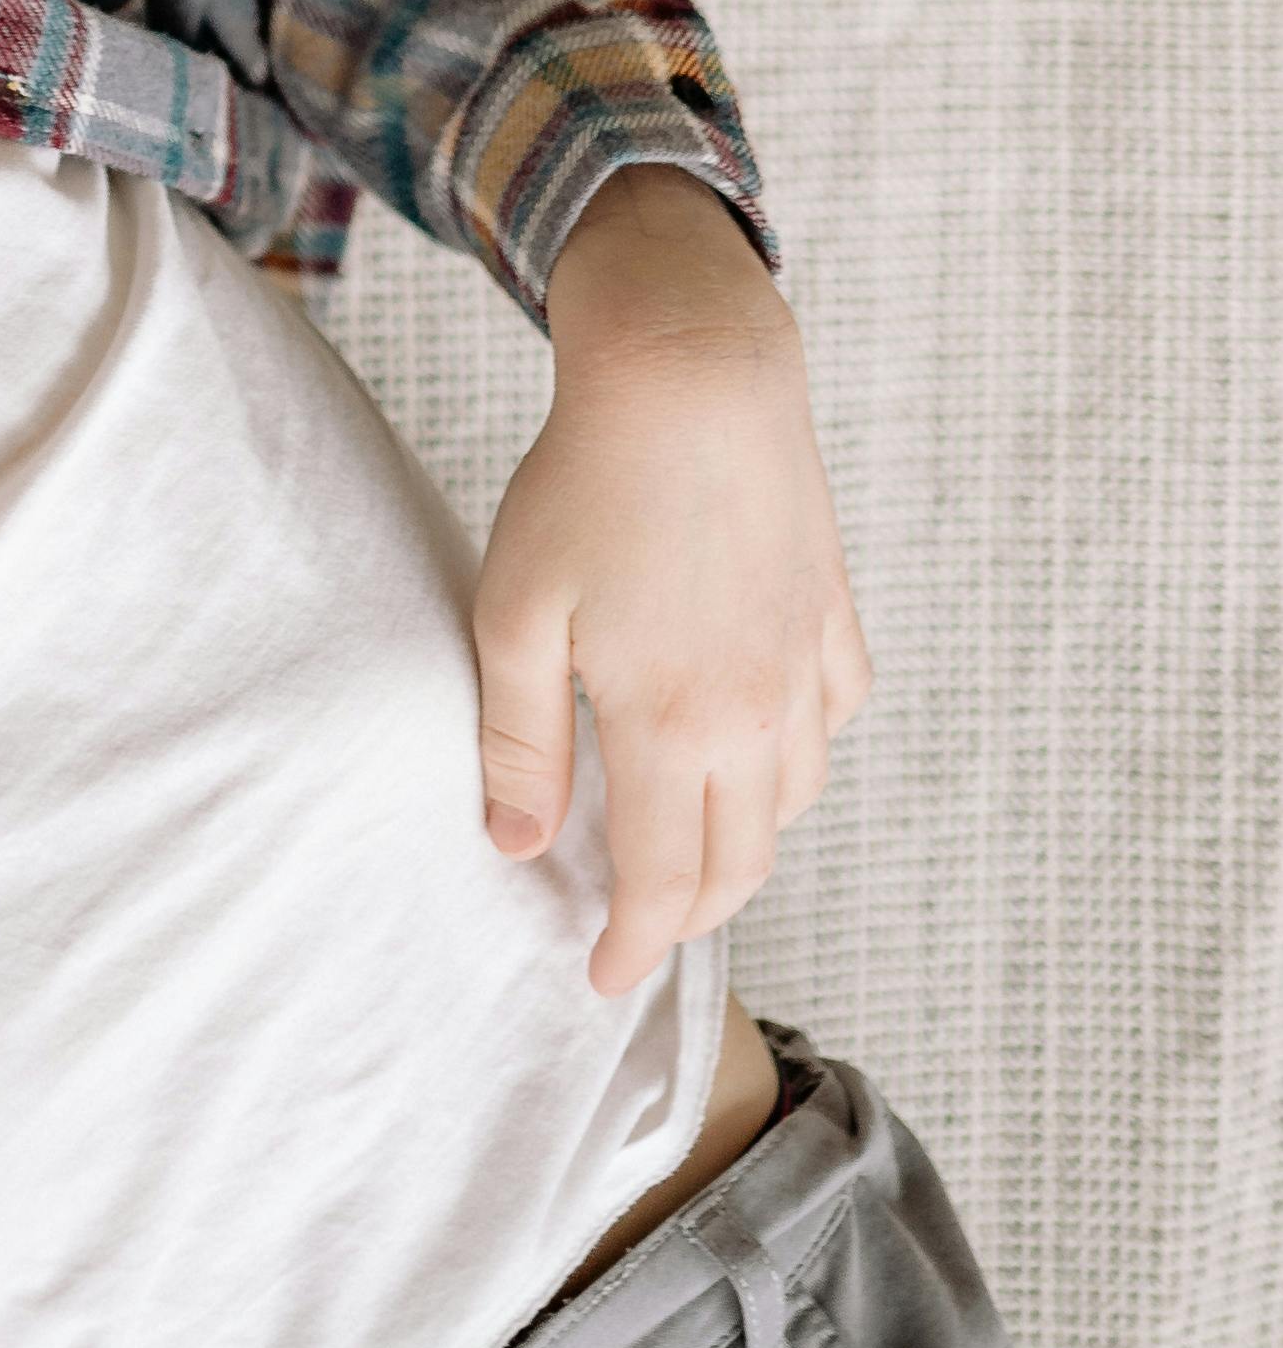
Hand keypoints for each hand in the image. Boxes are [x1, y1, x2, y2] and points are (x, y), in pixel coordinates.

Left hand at [471, 168, 875, 1000]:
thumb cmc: (586, 483)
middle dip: (687, 915)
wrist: (694, 371)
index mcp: (671, 725)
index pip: (660, 882)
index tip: (600, 977)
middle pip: (739, 863)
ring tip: (687, 846)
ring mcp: (805, 666)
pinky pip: (832, 721)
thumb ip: (519, 742)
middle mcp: (756, 714)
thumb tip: (515, 847)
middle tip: (638, 927)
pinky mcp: (832, 615)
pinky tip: (758, 744)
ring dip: (744, 844)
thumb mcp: (515, 614)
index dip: (632, 944)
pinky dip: (796, 758)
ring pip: (793, 802)